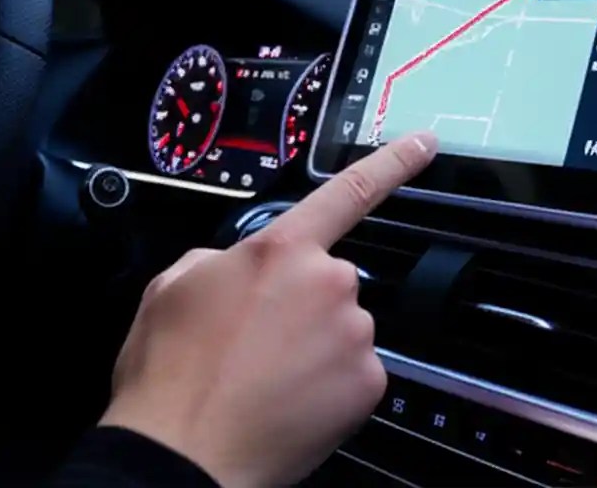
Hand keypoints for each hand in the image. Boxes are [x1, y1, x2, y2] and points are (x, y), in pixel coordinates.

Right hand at [101, 131, 438, 486]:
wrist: (183, 454)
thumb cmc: (169, 375)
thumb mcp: (172, 287)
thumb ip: (220, 258)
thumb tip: (237, 266)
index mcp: (279, 251)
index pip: (347, 192)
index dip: (394, 163)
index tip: (426, 143)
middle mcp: (328, 283)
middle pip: (329, 282)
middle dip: (301, 305)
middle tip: (255, 343)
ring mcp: (354, 334)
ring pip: (342, 329)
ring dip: (313, 347)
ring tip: (263, 377)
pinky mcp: (368, 382)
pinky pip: (353, 373)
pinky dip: (328, 386)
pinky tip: (287, 401)